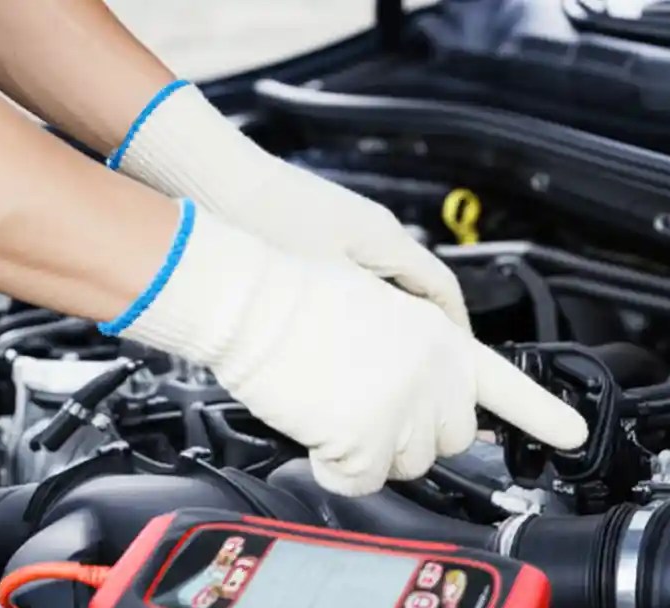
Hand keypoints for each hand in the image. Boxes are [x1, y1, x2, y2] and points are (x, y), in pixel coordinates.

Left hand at [109, 82, 469, 329]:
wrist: (209, 176)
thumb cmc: (260, 221)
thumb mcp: (318, 284)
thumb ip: (357, 320)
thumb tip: (381, 357)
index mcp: (385, 239)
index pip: (443, 288)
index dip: (457, 331)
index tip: (460, 363)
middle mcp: (373, 229)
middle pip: (418, 286)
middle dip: (426, 330)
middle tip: (424, 368)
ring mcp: (344, 226)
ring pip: (384, 282)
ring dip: (389, 318)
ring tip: (381, 357)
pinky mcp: (315, 229)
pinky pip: (353, 274)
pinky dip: (357, 305)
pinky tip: (338, 329)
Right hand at [114, 206, 586, 495]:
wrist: (252, 299)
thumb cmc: (295, 299)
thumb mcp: (380, 314)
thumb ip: (416, 357)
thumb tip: (426, 400)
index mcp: (440, 340)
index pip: (506, 385)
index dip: (544, 416)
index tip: (574, 435)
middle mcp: (434, 375)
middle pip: (448, 442)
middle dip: (410, 436)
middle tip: (364, 405)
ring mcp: (405, 409)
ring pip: (405, 467)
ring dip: (370, 451)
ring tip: (333, 404)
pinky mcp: (369, 439)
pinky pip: (359, 483)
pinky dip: (336, 469)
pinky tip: (316, 428)